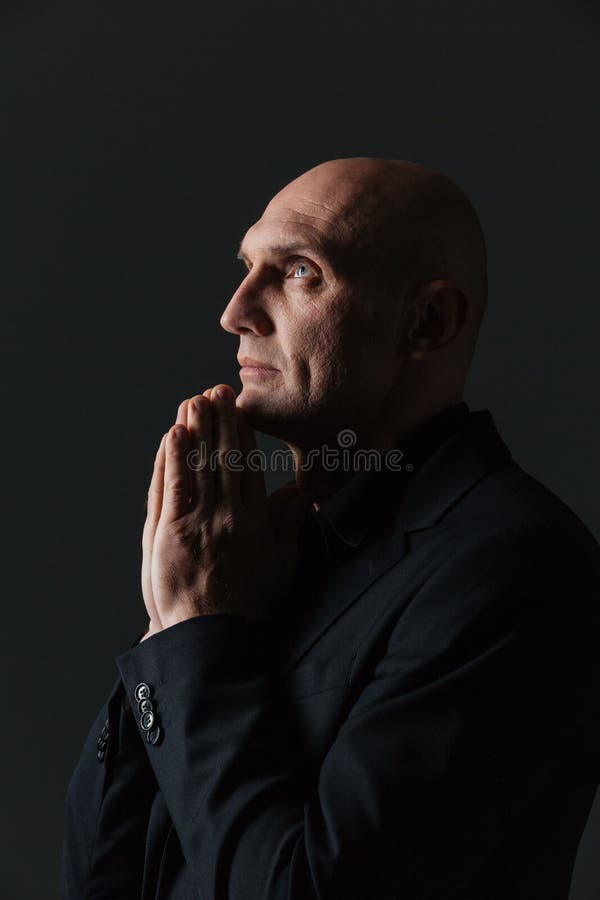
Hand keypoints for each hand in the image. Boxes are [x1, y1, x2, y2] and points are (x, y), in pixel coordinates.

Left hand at [141, 384, 312, 632]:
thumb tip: (303, 495)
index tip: (238, 410)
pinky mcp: (172, 534)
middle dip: (219, 422)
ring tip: (194, 401)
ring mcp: (200, 523)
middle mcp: (229, 516)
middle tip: (217, 391)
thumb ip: (289, 526)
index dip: (241, 435)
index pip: (248, 467)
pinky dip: (173, 460)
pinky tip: (173, 434)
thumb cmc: (248, 605)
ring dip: (196, 431)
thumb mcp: (281, 565)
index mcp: (255, 522)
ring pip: (199, 467)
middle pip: (224, 459)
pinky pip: (174, 489)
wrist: (214, 637)